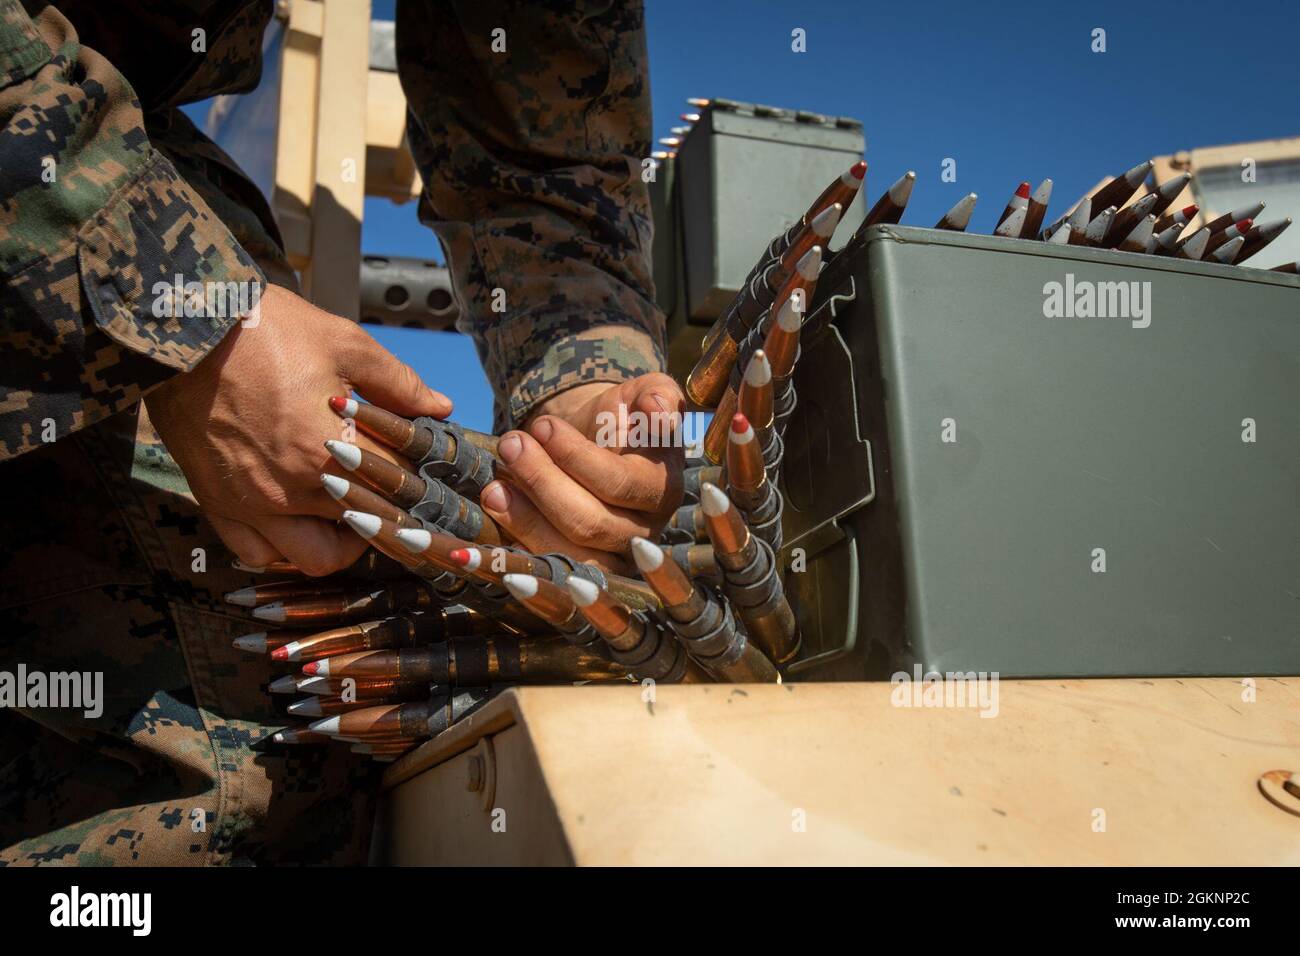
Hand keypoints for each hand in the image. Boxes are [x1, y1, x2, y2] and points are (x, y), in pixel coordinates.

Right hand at [145, 285, 451, 574]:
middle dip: (388, 515)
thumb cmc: (266, 330)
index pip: (399, 487)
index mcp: (331, 449)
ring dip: (338, 544)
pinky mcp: (218, 505)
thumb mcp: (345, 343)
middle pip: (365, 530)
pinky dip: (281, 548)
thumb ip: (398, 383)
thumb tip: (439, 407)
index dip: (421, 481)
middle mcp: (294, 490)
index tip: (426, 473)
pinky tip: (294, 517)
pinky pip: (258, 554)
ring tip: (344, 510)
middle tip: (392, 492)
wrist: (181, 328)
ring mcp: (253, 504)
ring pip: (312, 560)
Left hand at [479, 373, 685, 569]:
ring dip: (525, 520)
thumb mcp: (642, 395)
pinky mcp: (581, 578)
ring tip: (493, 486)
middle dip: (542, 481)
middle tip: (510, 445)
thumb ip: (657, 394)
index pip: (618, 483)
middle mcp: (644, 533)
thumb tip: (658, 410)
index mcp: (663, 489)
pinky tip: (498, 522)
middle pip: (590, 522)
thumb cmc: (619, 420)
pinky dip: (520, 551)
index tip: (542, 424)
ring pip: (569, 554)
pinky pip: (550, 574)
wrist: (595, 447)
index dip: (575, 456)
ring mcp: (613, 560)